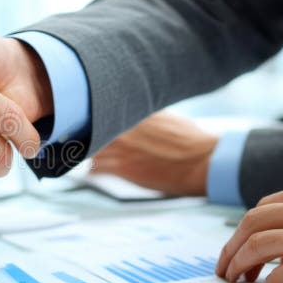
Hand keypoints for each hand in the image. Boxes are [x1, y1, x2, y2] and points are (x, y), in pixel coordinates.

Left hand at [91, 111, 217, 195]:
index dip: (94, 118)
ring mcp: (121, 146)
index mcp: (135, 110)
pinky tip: (94, 172)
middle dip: (87, 134)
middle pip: (91, 128)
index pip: (102, 110)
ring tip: (87, 157)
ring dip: (90, 153)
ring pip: (91, 148)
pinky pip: (96, 168)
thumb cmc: (190, 141)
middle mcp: (124, 125)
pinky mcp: (122, 167)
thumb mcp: (167, 118)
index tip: (89, 122)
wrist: (201, 161)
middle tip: (81, 139)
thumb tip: (139, 117)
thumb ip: (147, 116)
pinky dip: (94, 171)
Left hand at [215, 177, 282, 282]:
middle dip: (231, 246)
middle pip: (252, 223)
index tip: (239, 244)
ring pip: (256, 246)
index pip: (266, 206)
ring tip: (235, 277)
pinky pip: (280, 275)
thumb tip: (282, 250)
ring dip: (238, 264)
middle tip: (225, 264)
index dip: (246, 228)